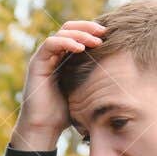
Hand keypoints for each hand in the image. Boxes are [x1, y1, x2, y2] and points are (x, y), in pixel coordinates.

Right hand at [10, 19, 107, 151]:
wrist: (45, 128)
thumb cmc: (65, 114)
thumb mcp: (85, 91)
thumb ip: (94, 76)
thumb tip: (119, 69)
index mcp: (63, 59)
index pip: (77, 34)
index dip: (92, 30)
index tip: (109, 35)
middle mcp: (53, 55)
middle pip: (69, 28)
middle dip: (88, 27)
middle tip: (104, 32)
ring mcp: (44, 58)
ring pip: (61, 33)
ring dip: (80, 34)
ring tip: (95, 41)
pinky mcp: (37, 63)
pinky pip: (50, 44)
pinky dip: (66, 42)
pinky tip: (80, 48)